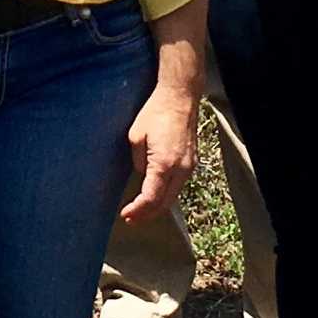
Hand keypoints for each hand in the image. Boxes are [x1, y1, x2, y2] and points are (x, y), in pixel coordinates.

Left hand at [117, 78, 197, 225]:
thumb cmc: (156, 112)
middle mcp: (180, 169)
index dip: (138, 210)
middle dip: (147, 214)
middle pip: (164, 203)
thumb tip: (142, 175)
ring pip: (173, 197)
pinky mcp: (192, 162)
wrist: (180, 98)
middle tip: (131, 219)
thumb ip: (137, 161)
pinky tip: (155, 196)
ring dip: (157, 207)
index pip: (150, 198)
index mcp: (164, 164)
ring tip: (141, 211)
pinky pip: (178, 186)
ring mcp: (189, 166)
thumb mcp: (136, 136)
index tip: (126, 215)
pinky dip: (166, 195)